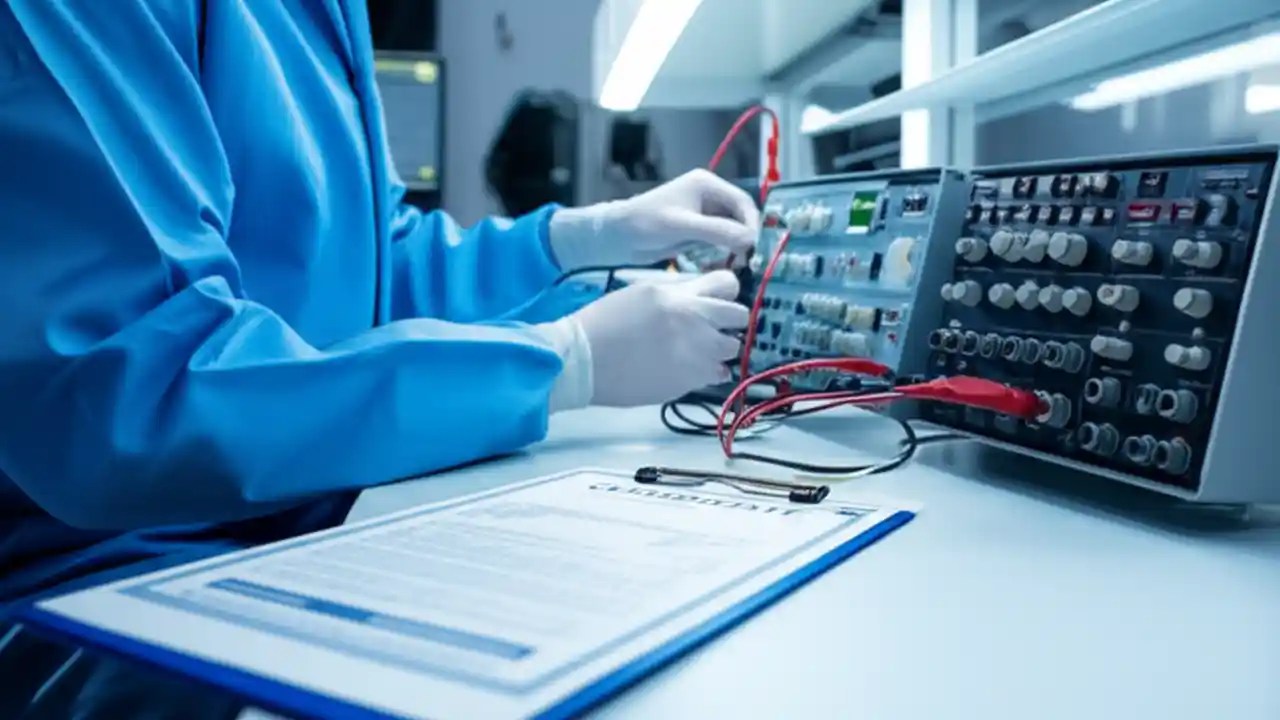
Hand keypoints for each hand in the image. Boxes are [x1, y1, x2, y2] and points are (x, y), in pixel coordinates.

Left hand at [549, 169, 759, 269]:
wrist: (618, 236)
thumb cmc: (645, 223)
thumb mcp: (682, 226)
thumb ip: (717, 231)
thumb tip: (750, 240)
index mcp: (706, 185)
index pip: (742, 202)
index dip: (752, 223)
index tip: (754, 246)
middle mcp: (708, 197)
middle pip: (740, 217)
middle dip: (745, 237)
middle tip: (747, 260)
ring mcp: (703, 215)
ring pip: (731, 231)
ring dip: (735, 247)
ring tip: (736, 265)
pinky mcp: (696, 232)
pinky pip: (719, 241)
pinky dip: (723, 253)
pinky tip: (720, 265)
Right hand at [573, 270, 747, 406]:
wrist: (584, 360)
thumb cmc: (605, 323)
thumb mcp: (641, 292)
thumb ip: (676, 292)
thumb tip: (700, 297)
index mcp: (679, 296)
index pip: (728, 284)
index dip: (725, 291)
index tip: (717, 299)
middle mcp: (694, 322)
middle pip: (740, 316)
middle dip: (729, 321)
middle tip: (713, 327)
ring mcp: (695, 354)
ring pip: (733, 348)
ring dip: (721, 348)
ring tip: (700, 350)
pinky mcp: (690, 382)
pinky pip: (718, 374)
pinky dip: (710, 372)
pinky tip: (691, 368)